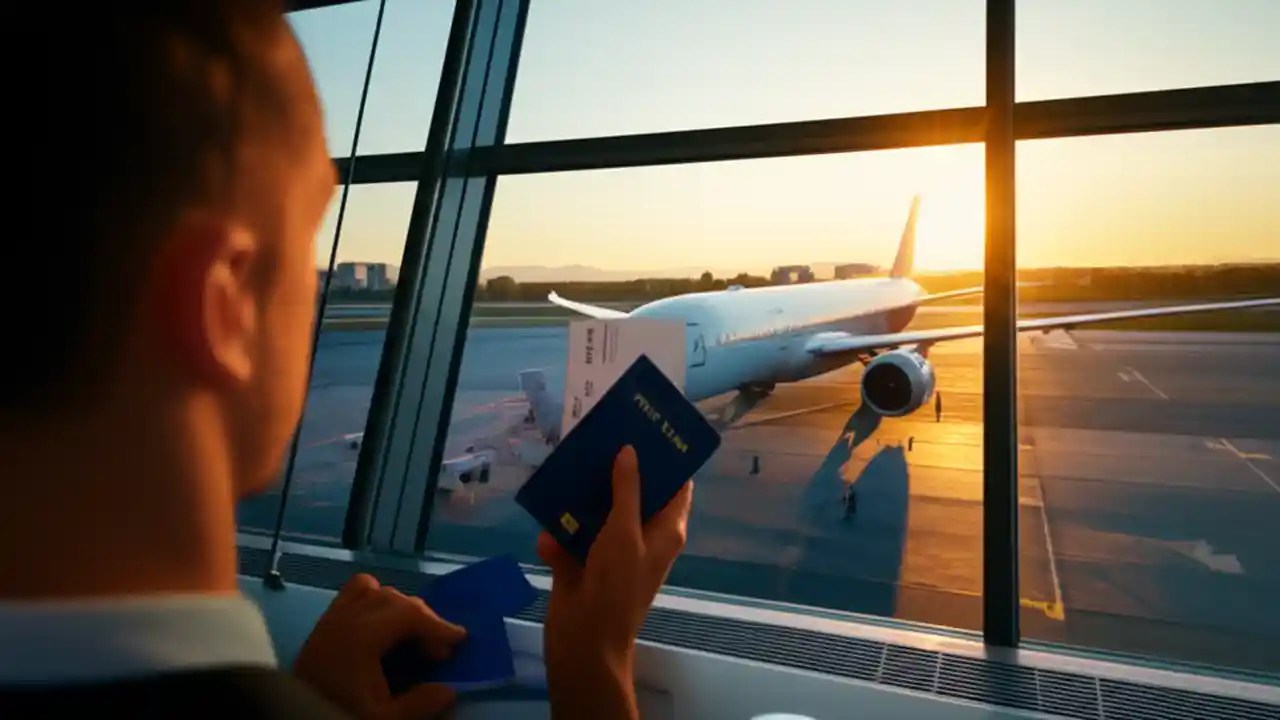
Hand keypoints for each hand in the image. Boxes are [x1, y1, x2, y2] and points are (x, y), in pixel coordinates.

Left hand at [294, 573, 465, 719]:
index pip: (410, 613)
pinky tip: (381, 624)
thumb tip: (448, 689)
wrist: (289, 719)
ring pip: (375, 589)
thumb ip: (419, 704)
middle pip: (397, 599)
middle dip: (425, 620)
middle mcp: (347, 616)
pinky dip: (374, 597)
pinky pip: (353, 591)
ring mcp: (332, 616)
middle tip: (439, 651)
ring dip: (400, 607)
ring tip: (411, 635)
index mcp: (362, 635)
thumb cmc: (337, 711)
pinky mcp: (323, 622)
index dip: (439, 626)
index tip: (460, 642)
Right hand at [537, 445, 693, 718]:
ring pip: (599, 510)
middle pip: (634, 493)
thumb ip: (627, 490)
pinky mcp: (583, 560)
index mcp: (665, 530)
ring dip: (583, 492)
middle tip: (600, 433)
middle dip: (617, 468)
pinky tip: (545, 502)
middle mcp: (641, 536)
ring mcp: (611, 548)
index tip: (649, 428)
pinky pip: (572, 532)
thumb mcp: (624, 532)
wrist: (583, 641)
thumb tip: (631, 451)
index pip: (676, 487)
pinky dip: (560, 524)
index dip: (666, 459)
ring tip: (568, 458)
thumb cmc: (615, 585)